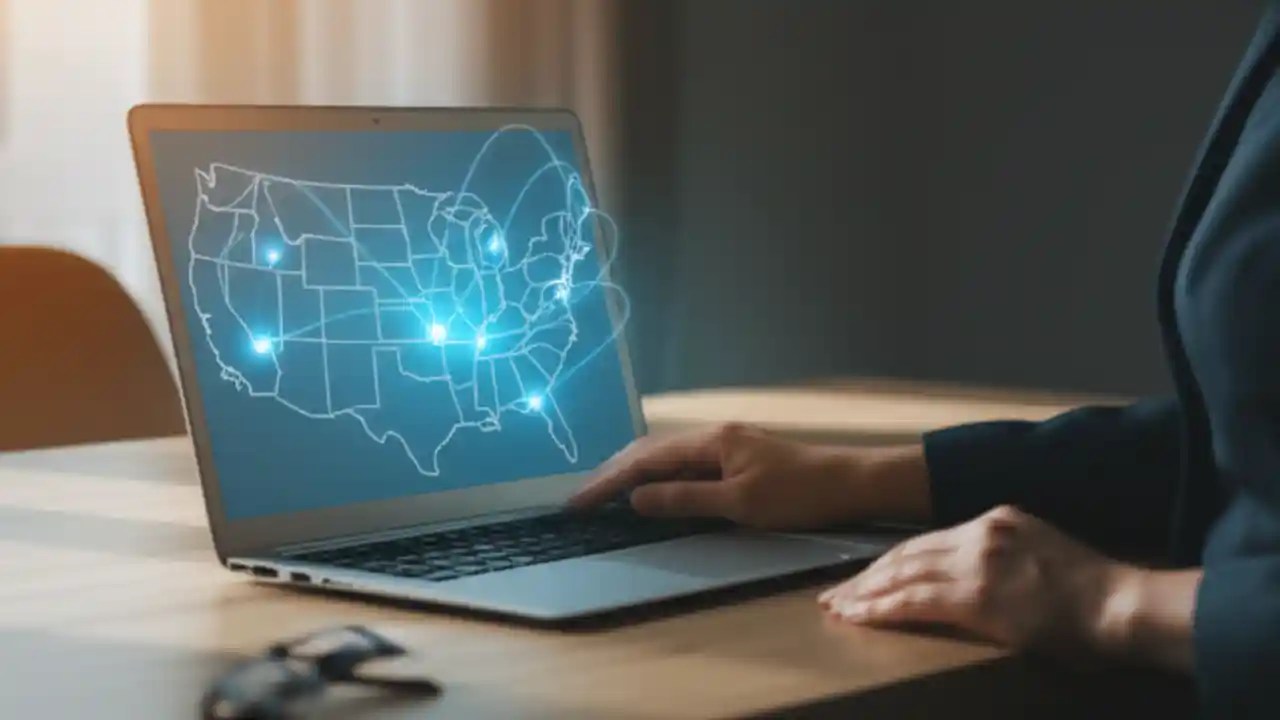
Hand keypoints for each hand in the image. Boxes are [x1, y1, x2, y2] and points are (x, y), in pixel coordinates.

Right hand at [569, 423, 931, 529]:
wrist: (853, 483)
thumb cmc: (800, 494)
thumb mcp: (740, 504)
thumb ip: (685, 499)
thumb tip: (637, 498)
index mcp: (712, 441)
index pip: (646, 460)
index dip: (609, 482)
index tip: (578, 502)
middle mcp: (715, 435)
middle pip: (651, 451)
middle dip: (613, 474)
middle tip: (581, 499)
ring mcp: (727, 445)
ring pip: (667, 456)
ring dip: (633, 474)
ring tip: (604, 493)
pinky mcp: (738, 458)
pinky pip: (685, 464)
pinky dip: (659, 476)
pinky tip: (652, 489)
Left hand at [819, 505, 1136, 657]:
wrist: (1122, 605)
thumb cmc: (1094, 595)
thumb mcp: (1043, 555)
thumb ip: (1005, 558)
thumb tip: (980, 580)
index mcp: (997, 520)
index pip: (928, 541)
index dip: (892, 561)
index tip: (866, 576)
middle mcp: (981, 532)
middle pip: (906, 553)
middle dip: (867, 576)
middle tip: (836, 594)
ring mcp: (977, 560)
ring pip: (902, 575)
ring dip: (865, 593)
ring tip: (837, 608)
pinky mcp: (977, 593)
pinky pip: (914, 600)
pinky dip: (882, 609)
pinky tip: (860, 617)